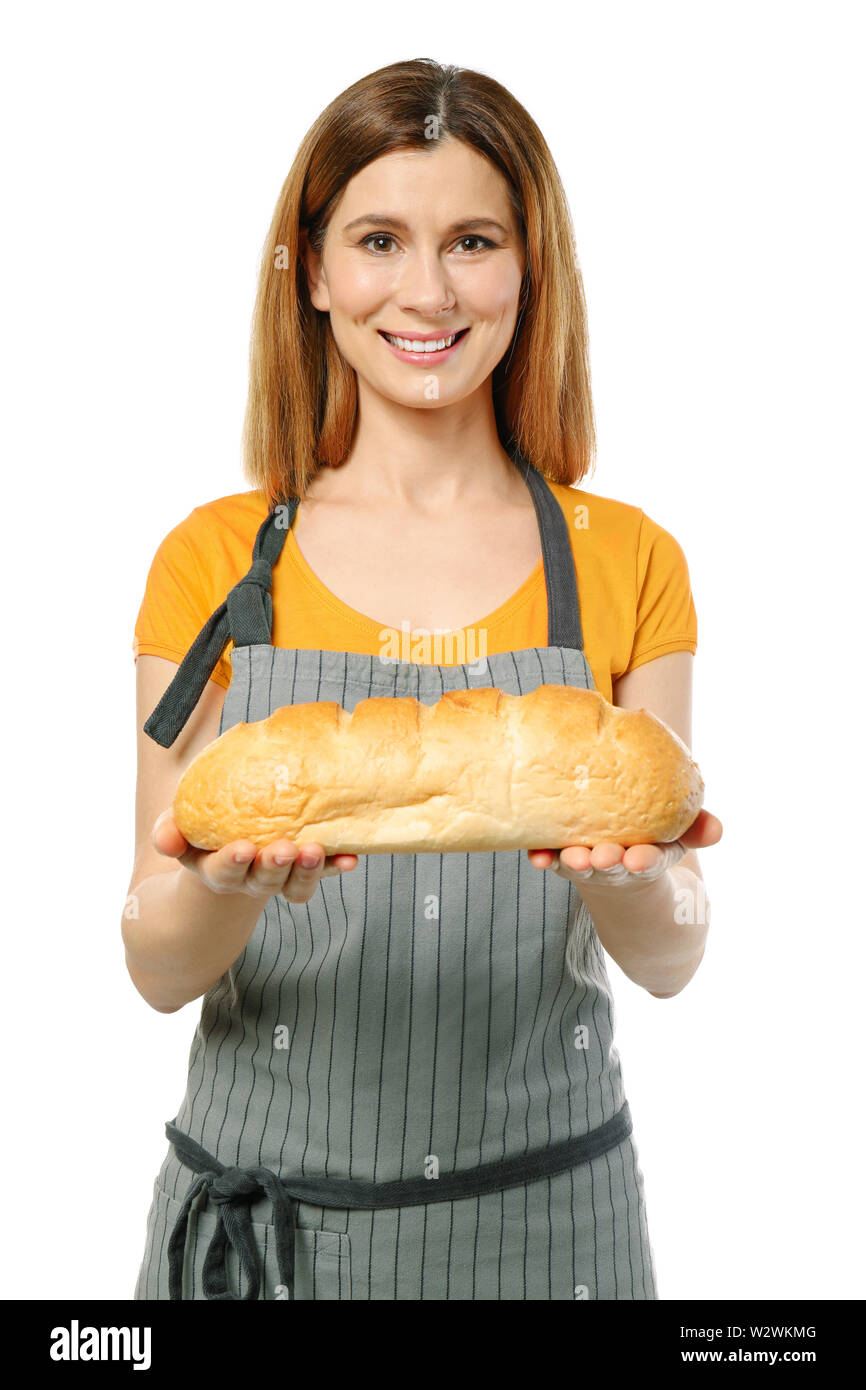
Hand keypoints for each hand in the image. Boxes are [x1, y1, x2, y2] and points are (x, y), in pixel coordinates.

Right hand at [152, 810, 358, 903]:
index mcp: (217, 868)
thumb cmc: (204, 825)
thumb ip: (169, 830)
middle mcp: (251, 878)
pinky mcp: (308, 868)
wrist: (234, 833)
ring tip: (317, 850)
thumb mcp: (179, 823)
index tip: (243, 849)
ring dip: (309, 870)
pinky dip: (338, 866)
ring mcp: (282, 876)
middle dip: (275, 866)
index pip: (223, 872)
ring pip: (296, 884)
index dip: (233, 863)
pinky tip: (352, 857)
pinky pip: (324, 873)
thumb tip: (164, 837)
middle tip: (285, 848)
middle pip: (264, 880)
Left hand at [527, 808, 722, 886]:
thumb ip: (697, 829)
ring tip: (570, 856)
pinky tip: (535, 856)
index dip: (645, 860)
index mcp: (646, 857)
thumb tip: (717, 829)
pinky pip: (549, 858)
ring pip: (578, 864)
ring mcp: (585, 861)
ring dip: (573, 862)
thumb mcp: (679, 834)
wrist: (616, 857)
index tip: (639, 859)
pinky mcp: (559, 855)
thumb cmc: (652, 836)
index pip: (648, 861)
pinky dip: (542, 857)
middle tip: (603, 857)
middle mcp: (614, 863)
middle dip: (606, 862)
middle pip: (610, 866)